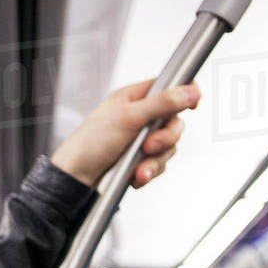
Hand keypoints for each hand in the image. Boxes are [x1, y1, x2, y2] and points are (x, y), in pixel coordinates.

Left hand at [50, 78, 198, 187]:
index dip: (184, 95)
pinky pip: (158, 164)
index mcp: (134, 98)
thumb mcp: (128, 117)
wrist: (75, 178)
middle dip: (165, 138)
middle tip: (148, 146)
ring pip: (168, 147)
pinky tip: (135, 175)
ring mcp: (139, 139)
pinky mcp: (138, 159)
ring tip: (138, 168)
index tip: (192, 106)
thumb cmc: (90, 144)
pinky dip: (148, 171)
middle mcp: (138, 117)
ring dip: (155, 160)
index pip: (169, 88)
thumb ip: (162, 103)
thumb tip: (191, 91)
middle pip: (174, 122)